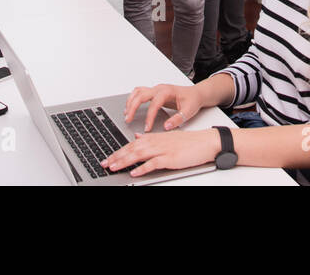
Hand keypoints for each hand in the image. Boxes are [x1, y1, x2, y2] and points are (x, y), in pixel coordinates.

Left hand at [102, 127, 221, 177]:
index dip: (118, 152)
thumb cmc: (188, 142)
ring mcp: (163, 150)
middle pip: (132, 149)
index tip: (108, 158)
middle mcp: (156, 142)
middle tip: (104, 163)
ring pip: (139, 155)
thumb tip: (137, 137)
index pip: (131, 145)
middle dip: (116, 157)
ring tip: (113, 167)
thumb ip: (151, 138)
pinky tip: (134, 172)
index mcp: (154, 137)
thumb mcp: (167, 137)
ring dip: (124, 161)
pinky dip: (142, 168)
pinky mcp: (170, 158)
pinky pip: (153, 163)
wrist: (205, 142)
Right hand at [122, 82, 204, 130]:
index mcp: (167, 92)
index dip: (149, 117)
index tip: (147, 128)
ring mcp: (156, 89)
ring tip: (126, 114)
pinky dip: (133, 98)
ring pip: (138, 91)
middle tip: (128, 120)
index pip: (154, 104)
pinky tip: (130, 107)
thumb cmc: (192, 101)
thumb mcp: (188, 111)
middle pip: (141, 95)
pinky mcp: (154, 92)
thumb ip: (177, 119)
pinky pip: (140, 92)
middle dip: (132, 107)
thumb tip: (166, 126)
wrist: (196, 94)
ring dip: (130, 101)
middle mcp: (160, 88)